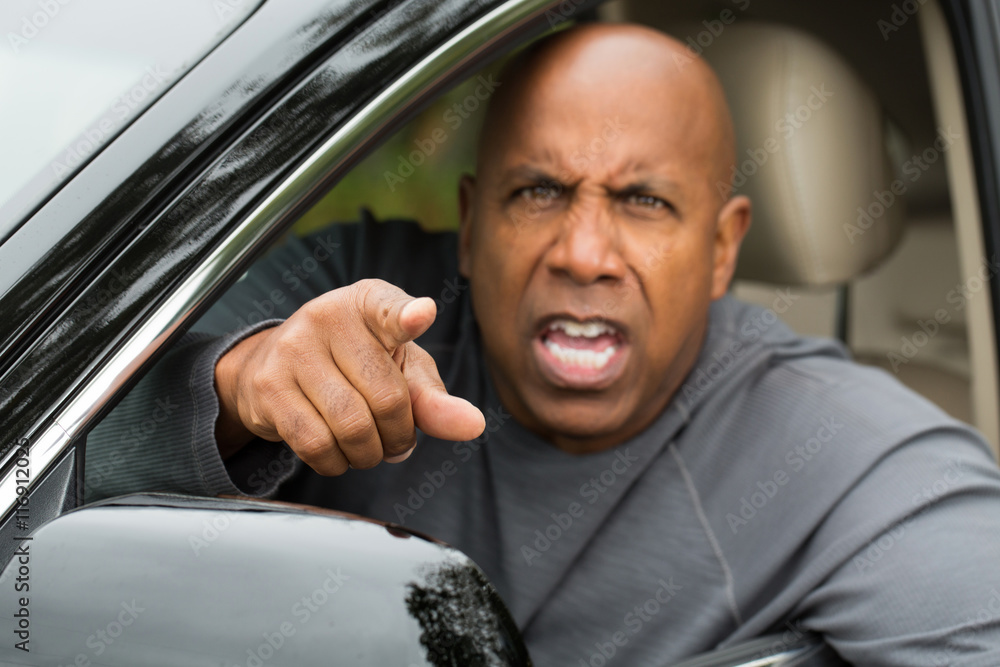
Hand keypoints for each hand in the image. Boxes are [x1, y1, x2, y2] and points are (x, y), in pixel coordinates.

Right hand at [213, 279, 485, 473]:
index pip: (390, 308)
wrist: (274, 367)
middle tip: (395, 439)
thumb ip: (434, 399)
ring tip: (368, 446)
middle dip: (399, 436)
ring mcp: (293, 349)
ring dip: (369, 454)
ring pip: (351, 427)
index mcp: (369, 302)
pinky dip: (336, 463)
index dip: (408, 316)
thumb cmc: (353, 366)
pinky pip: (316, 444)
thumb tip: (473, 425)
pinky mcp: (268, 386)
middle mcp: (327, 316)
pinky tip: (338, 452)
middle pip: (386, 399)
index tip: (422, 315)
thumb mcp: (401, 373)